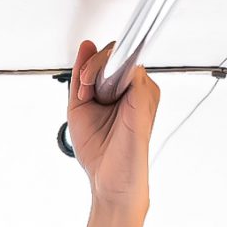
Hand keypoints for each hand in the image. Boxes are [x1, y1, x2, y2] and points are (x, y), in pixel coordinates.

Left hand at [65, 39, 158, 213]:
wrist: (109, 181)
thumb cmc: (99, 152)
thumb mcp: (80, 107)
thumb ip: (82, 76)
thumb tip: (86, 46)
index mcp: (124, 91)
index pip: (112, 57)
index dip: (93, 63)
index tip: (82, 82)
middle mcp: (137, 89)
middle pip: (116, 52)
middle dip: (92, 67)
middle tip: (84, 92)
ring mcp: (144, 91)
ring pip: (121, 57)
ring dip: (96, 73)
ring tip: (91, 99)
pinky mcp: (146, 96)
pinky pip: (129, 67)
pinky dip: (106, 78)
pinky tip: (100, 98)